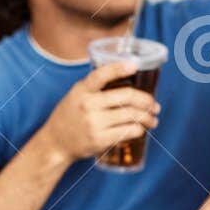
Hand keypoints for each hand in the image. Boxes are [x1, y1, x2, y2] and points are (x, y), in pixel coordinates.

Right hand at [36, 61, 159, 162]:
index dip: (118, 68)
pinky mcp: (100, 140)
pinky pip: (128, 132)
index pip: (101, 75)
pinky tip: (141, 129)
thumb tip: (124, 78)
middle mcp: (88, 105)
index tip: (134, 65)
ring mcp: (94, 123)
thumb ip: (94, 87)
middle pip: (126, 97)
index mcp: (82, 90)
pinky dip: (139, 129)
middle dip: (146, 100)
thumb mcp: (76, 95)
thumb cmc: (69, 116)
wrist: (55, 143)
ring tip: (152, 119)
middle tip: (154, 105)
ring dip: (147, 117)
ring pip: (131, 115)